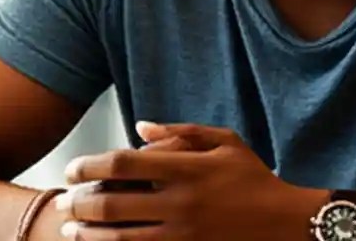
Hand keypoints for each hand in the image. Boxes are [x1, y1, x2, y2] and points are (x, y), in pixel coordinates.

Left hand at [56, 121, 322, 239]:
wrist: (290, 225)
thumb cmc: (255, 179)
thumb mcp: (225, 142)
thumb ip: (180, 132)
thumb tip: (138, 127)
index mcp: (187, 168)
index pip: (124, 163)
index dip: (90, 165)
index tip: (72, 169)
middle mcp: (183, 202)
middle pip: (114, 202)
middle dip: (81, 203)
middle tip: (64, 202)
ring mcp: (186, 235)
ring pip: (122, 238)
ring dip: (90, 235)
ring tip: (70, 231)